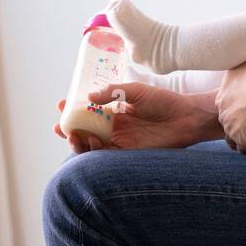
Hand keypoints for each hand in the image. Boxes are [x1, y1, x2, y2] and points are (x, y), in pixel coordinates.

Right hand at [53, 83, 212, 152]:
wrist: (186, 118)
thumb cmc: (164, 101)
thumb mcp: (135, 90)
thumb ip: (113, 92)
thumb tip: (89, 96)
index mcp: (116, 109)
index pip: (89, 110)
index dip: (74, 109)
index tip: (61, 105)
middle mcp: (115, 126)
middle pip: (86, 129)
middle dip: (70, 128)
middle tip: (59, 126)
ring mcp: (121, 140)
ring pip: (93, 144)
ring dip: (79, 141)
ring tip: (71, 135)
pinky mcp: (128, 153)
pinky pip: (106, 155)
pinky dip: (94, 151)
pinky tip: (89, 143)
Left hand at [215, 56, 245, 153]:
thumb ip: (239, 69)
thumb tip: (241, 62)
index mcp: (222, 95)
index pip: (225, 106)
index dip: (236, 108)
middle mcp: (223, 111)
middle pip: (227, 120)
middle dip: (237, 121)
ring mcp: (231, 127)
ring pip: (232, 136)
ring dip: (242, 134)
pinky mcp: (243, 140)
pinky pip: (242, 148)